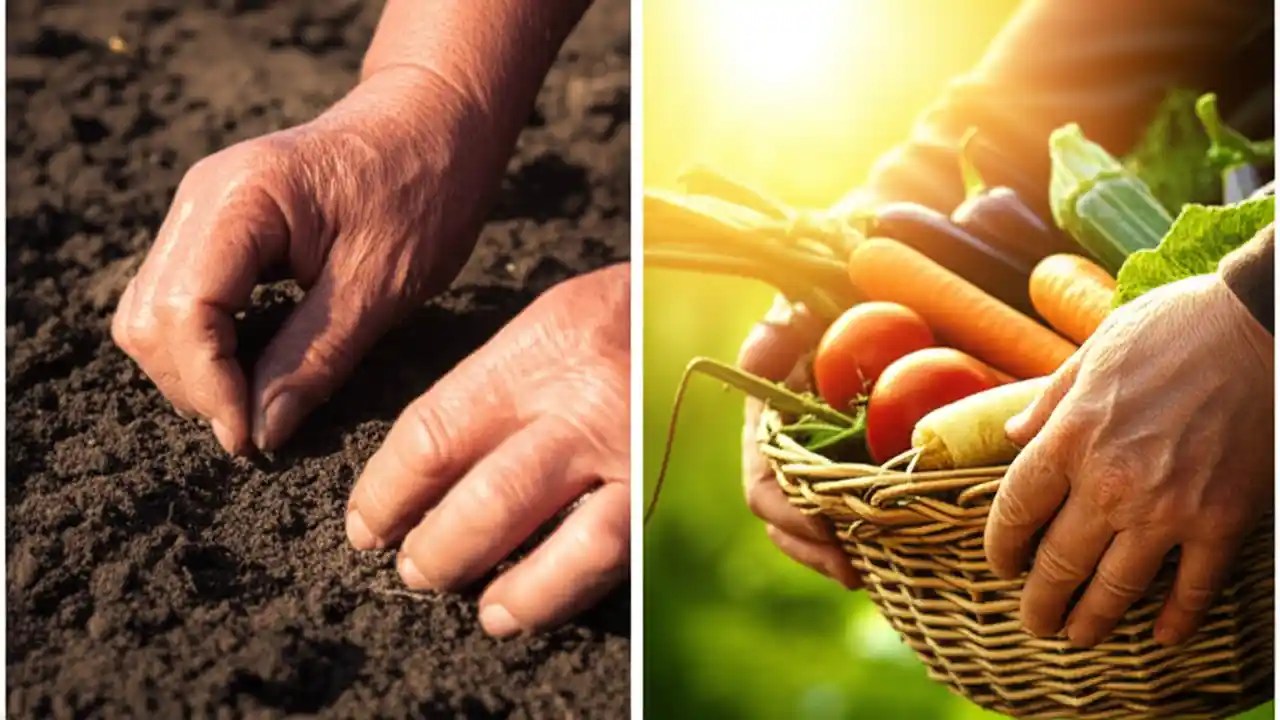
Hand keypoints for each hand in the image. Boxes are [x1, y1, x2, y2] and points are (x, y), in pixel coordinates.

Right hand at [112, 65, 505, 453]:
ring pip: (153, 312)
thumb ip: (312, 359)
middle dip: (196, 385)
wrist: (438, 121)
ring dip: (194, 369)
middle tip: (259, 429)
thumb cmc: (424, 191)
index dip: (210, 388)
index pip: (183, 314)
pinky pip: (181, 296)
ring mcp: (204, 209)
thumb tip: (260, 432)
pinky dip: (207, 342)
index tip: (253, 439)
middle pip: (150, 318)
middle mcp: (203, 199)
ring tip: (258, 403)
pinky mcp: (219, 225)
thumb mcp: (379, 288)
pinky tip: (257, 366)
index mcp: (241, 202)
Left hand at [345, 265, 628, 636]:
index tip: (366, 522)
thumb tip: (434, 462)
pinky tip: (518, 609)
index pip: (435, 431)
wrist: (735, 304)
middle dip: (430, 546)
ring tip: (458, 597)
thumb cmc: (632, 314)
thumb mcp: (559, 319)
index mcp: (540, 346)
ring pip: (537, 537)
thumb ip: (502, 381)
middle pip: (477, 494)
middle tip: (409, 567)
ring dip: (483, 580)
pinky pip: (598, 557)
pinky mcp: (664, 488)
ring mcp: (628, 450)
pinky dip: (548, 592)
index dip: (387, 490)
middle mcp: (582, 400)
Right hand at [738, 296, 861, 589]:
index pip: (763, 487)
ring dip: (839, 556)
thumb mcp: (794, 313)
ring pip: (817, 531)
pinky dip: (874, 539)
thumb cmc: (819, 308)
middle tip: (851, 572)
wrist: (855, 304)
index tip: (822, 525)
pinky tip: (904, 552)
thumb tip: (765, 352)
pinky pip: (859, 516)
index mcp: (766, 431)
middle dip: (815, 551)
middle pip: (787, 524)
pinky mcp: (859, 472)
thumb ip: (774, 333)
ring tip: (867, 577)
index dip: (789, 513)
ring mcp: (822, 469)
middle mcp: (788, 459)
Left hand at [986, 273, 1273, 647]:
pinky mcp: (1222, 521)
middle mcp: (1109, 482)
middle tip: (1035, 622)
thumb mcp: (1094, 353)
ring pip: (1117, 587)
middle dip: (1040, 602)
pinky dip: (1177, 618)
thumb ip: (1050, 402)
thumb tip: (1012, 435)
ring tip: (1079, 637)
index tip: (1001, 567)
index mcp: (1069, 438)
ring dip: (1093, 621)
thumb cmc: (1174, 330)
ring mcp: (1168, 508)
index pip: (1016, 512)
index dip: (1002, 548)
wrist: (1261, 327)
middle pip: (1059, 562)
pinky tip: (1164, 635)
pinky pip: (1193, 587)